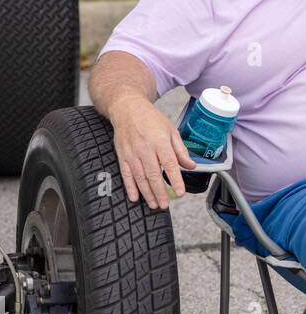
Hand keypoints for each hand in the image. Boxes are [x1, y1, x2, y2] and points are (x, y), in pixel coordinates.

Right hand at [106, 95, 196, 209]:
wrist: (126, 108)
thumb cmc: (150, 119)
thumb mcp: (170, 130)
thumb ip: (180, 150)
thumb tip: (190, 166)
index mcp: (160, 141)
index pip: (169, 164)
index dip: (175, 179)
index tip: (180, 192)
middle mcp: (145, 148)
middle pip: (153, 174)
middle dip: (160, 192)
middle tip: (165, 205)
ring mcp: (131, 153)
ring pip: (139, 177)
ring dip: (147, 193)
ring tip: (154, 204)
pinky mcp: (122, 155)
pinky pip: (125, 174)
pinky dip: (130, 187)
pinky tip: (134, 197)